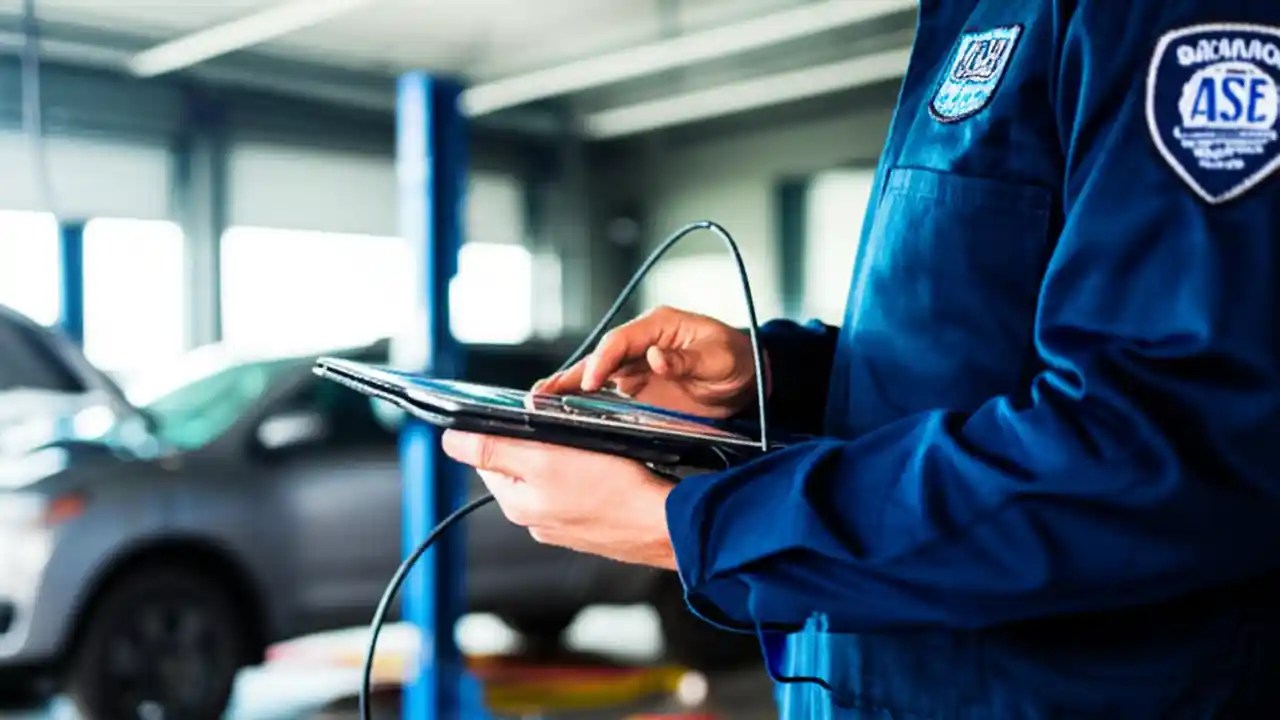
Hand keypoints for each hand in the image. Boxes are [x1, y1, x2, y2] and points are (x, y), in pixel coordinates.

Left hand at [441, 430, 676, 568]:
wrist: (664, 523)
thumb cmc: (612, 490)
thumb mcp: (545, 459)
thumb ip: (494, 450)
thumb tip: (449, 442)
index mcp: (516, 503)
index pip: (486, 456)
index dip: (501, 429)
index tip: (525, 416)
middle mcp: (534, 519)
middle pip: (518, 465)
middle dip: (535, 442)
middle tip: (565, 428)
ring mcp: (563, 524)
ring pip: (550, 475)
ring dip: (562, 455)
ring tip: (589, 446)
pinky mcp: (590, 524)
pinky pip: (576, 489)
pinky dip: (585, 473)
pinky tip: (605, 467)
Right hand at [534, 306, 765, 418]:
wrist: (750, 378)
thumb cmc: (738, 361)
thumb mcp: (719, 359)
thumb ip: (687, 360)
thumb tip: (655, 357)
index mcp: (659, 326)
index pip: (620, 341)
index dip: (603, 361)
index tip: (591, 381)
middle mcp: (642, 343)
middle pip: (600, 356)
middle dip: (571, 373)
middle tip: (541, 392)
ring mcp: (638, 365)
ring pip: (597, 374)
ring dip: (569, 387)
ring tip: (540, 403)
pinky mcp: (639, 386)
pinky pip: (607, 393)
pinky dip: (585, 401)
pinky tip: (565, 413)